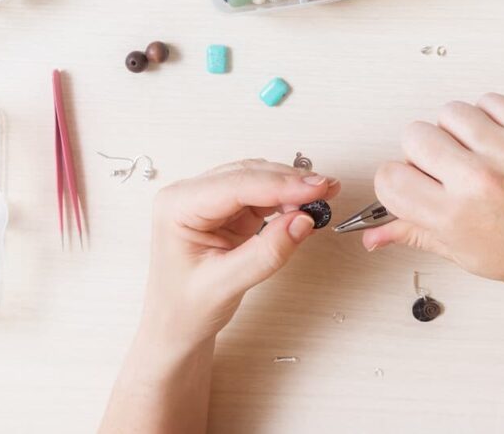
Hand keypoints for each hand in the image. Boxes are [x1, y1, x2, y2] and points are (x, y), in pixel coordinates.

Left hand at [140, 160, 340, 347]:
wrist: (176, 328)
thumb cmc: (185, 309)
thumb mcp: (225, 285)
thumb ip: (266, 253)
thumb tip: (302, 222)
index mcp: (177, 207)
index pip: (236, 186)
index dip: (280, 185)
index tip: (315, 188)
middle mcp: (191, 196)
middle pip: (249, 175)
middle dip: (290, 182)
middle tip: (326, 190)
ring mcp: (211, 201)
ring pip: (259, 180)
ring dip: (291, 188)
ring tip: (322, 198)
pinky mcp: (229, 211)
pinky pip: (263, 196)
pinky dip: (286, 200)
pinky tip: (305, 207)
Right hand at [365, 94, 503, 311]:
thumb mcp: (465, 254)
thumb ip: (415, 235)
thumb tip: (374, 235)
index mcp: (452, 217)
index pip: (389, 177)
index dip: (396, 181)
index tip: (411, 185)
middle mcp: (475, 180)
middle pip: (414, 136)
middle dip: (422, 153)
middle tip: (445, 169)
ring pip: (450, 112)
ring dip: (454, 130)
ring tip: (473, 152)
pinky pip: (490, 101)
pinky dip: (487, 115)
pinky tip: (495, 138)